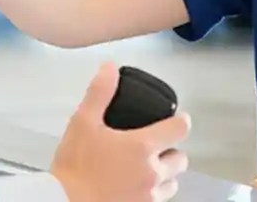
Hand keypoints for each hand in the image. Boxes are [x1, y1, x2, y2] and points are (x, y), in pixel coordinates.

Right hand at [50, 63, 190, 201]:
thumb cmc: (75, 166)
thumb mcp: (82, 123)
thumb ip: (99, 93)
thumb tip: (109, 68)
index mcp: (142, 147)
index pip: (179, 129)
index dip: (181, 121)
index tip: (178, 119)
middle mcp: (152, 173)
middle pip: (181, 159)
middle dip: (172, 150)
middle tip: (155, 146)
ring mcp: (149, 196)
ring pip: (173, 182)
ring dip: (165, 173)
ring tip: (146, 168)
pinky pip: (160, 200)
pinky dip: (154, 192)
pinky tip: (136, 187)